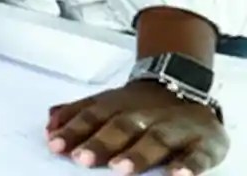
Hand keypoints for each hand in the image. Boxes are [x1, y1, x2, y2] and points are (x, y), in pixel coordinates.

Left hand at [47, 80, 227, 173]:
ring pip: (157, 139)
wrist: (185, 87)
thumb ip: (77, 114)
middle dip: (102, 142)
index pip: (93, 116)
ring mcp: (176, 128)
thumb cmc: (137, 106)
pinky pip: (199, 154)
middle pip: (122, 127)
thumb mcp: (106, 104)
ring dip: (139, 154)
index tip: (55, 145)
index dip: (74, 130)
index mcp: (118, 106)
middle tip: (83, 159)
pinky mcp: (205, 142)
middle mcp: (145, 115)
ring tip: (121, 169)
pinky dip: (190, 165)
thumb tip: (49, 126)